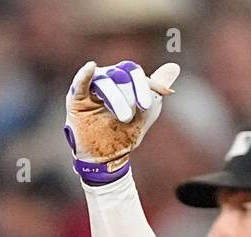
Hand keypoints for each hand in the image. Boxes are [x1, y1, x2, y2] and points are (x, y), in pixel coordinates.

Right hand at [64, 59, 179, 183]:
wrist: (108, 157)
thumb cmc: (126, 131)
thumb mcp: (147, 111)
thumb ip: (156, 88)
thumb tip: (174, 67)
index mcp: (123, 78)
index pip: (134, 72)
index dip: (144, 86)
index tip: (150, 103)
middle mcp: (107, 78)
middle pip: (120, 74)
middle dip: (130, 94)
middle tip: (132, 115)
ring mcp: (91, 87)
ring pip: (105, 82)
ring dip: (116, 98)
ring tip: (124, 117)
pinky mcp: (76, 98)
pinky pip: (80, 83)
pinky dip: (85, 75)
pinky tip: (91, 67)